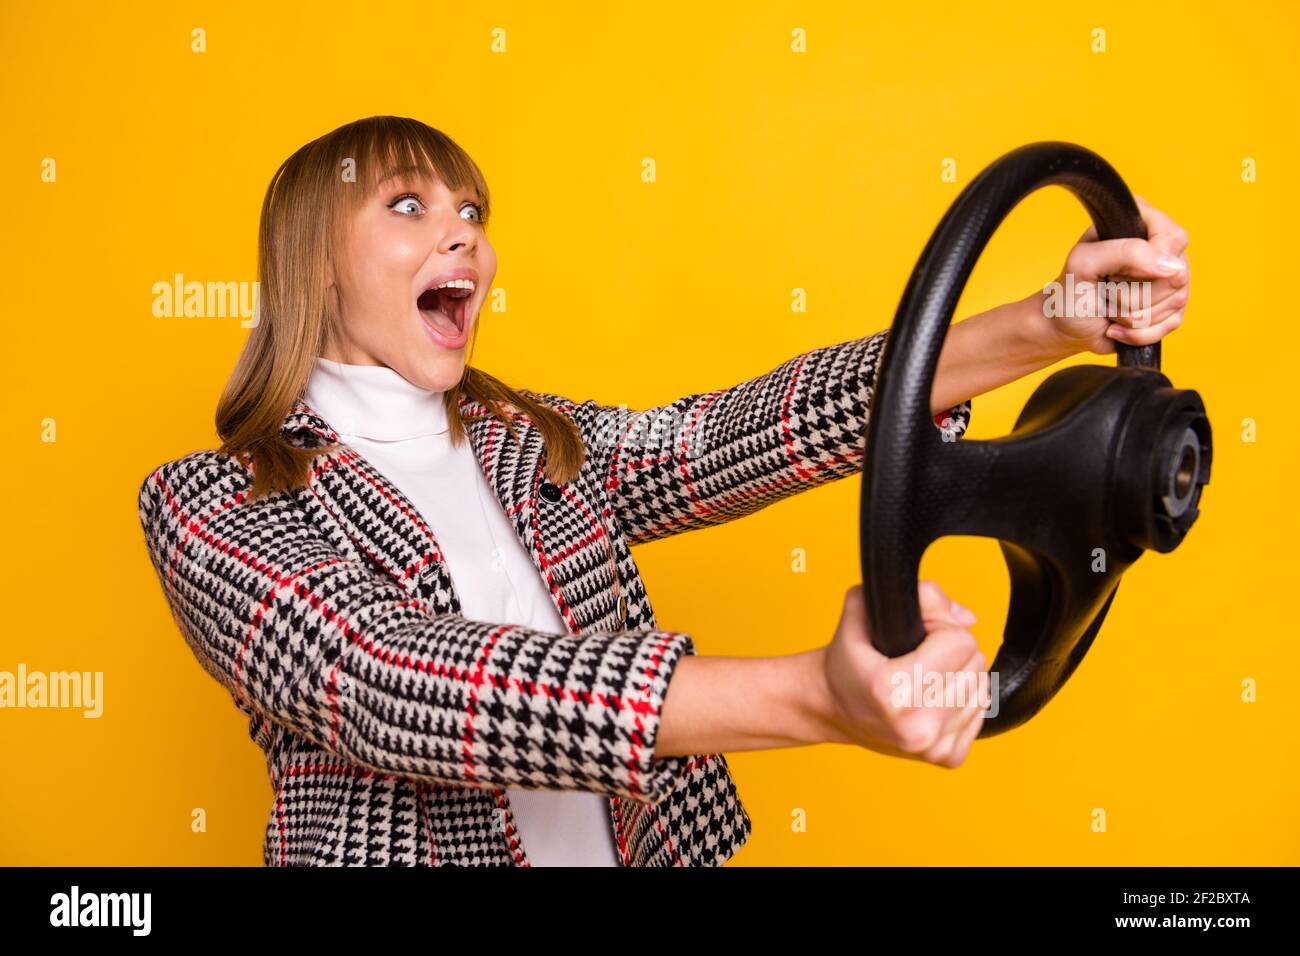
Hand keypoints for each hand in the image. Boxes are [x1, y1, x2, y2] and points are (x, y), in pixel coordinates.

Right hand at [818, 580, 987, 767]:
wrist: (830, 707)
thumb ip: (919, 596)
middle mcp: (915, 726)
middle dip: (952, 652)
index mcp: (892, 690)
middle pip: (976, 664)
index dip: (940, 627)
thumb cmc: (846, 660)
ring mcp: (932, 746)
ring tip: (924, 678)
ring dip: (959, 677)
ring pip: (982, 689)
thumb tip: (966, 618)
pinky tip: (932, 699)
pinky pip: (981, 713)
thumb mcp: (864, 609)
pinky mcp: (947, 758)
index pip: (961, 642)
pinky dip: (961, 701)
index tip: (917, 635)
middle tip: (919, 656)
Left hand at [1033, 195, 1190, 355]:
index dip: (1146, 264)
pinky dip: (1137, 333)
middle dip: (1132, 295)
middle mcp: (1163, 248)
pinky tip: (1117, 327)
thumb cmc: (1070, 291)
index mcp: (1142, 222)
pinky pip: (1170, 326)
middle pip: (1175, 276)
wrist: (1065, 326)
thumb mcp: (1083, 263)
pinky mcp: (1172, 309)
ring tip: (1109, 307)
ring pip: (1173, 302)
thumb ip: (1124, 252)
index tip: (1113, 274)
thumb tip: (1171, 266)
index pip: (1173, 239)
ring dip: (1131, 315)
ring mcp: (1172, 279)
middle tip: (1107, 291)